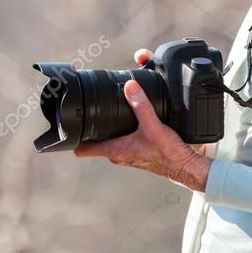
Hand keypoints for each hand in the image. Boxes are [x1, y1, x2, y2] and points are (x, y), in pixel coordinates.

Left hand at [72, 50, 213, 191]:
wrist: (185, 166)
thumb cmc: (169, 153)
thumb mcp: (154, 126)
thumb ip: (141, 105)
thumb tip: (129, 86)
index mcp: (116, 151)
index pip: (83, 149)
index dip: (72, 138)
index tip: (66, 127)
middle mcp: (118, 155)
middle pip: (94, 141)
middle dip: (89, 128)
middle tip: (84, 112)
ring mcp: (127, 154)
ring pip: (108, 140)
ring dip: (105, 130)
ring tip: (102, 113)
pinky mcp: (137, 151)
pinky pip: (121, 140)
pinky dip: (120, 131)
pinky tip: (127, 120)